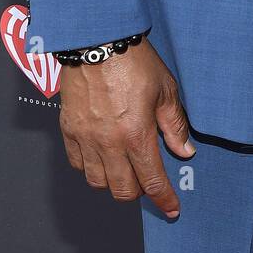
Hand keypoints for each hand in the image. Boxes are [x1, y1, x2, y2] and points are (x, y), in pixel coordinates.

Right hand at [58, 39, 193, 217]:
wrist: (97, 42)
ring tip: (126, 165)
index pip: (152, 180)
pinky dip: (91, 167)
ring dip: (115, 181)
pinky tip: (103, 154)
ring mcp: (86, 139)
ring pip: (98, 182)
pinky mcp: (69, 131)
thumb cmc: (135, 62)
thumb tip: (184, 151)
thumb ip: (174, 125)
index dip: (164, 199)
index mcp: (137, 134)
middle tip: (148, 179)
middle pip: (122, 190)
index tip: (172, 209)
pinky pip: (78, 164)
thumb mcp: (166, 90)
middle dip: (139, 192)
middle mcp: (109, 143)